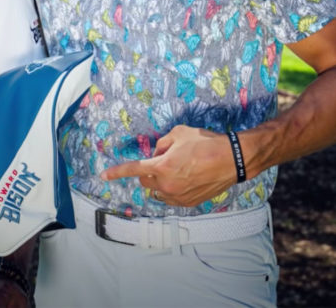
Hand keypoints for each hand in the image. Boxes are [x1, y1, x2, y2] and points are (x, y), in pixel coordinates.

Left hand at [100, 125, 236, 207]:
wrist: (232, 160)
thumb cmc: (206, 143)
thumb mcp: (179, 133)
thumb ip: (162, 143)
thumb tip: (156, 152)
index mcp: (162, 167)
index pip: (134, 169)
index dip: (117, 172)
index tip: (103, 176)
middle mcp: (167, 185)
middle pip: (145, 181)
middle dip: (149, 171)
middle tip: (165, 159)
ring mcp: (178, 196)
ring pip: (157, 191)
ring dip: (160, 181)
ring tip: (178, 169)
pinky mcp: (189, 203)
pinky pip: (171, 197)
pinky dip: (172, 189)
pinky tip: (186, 178)